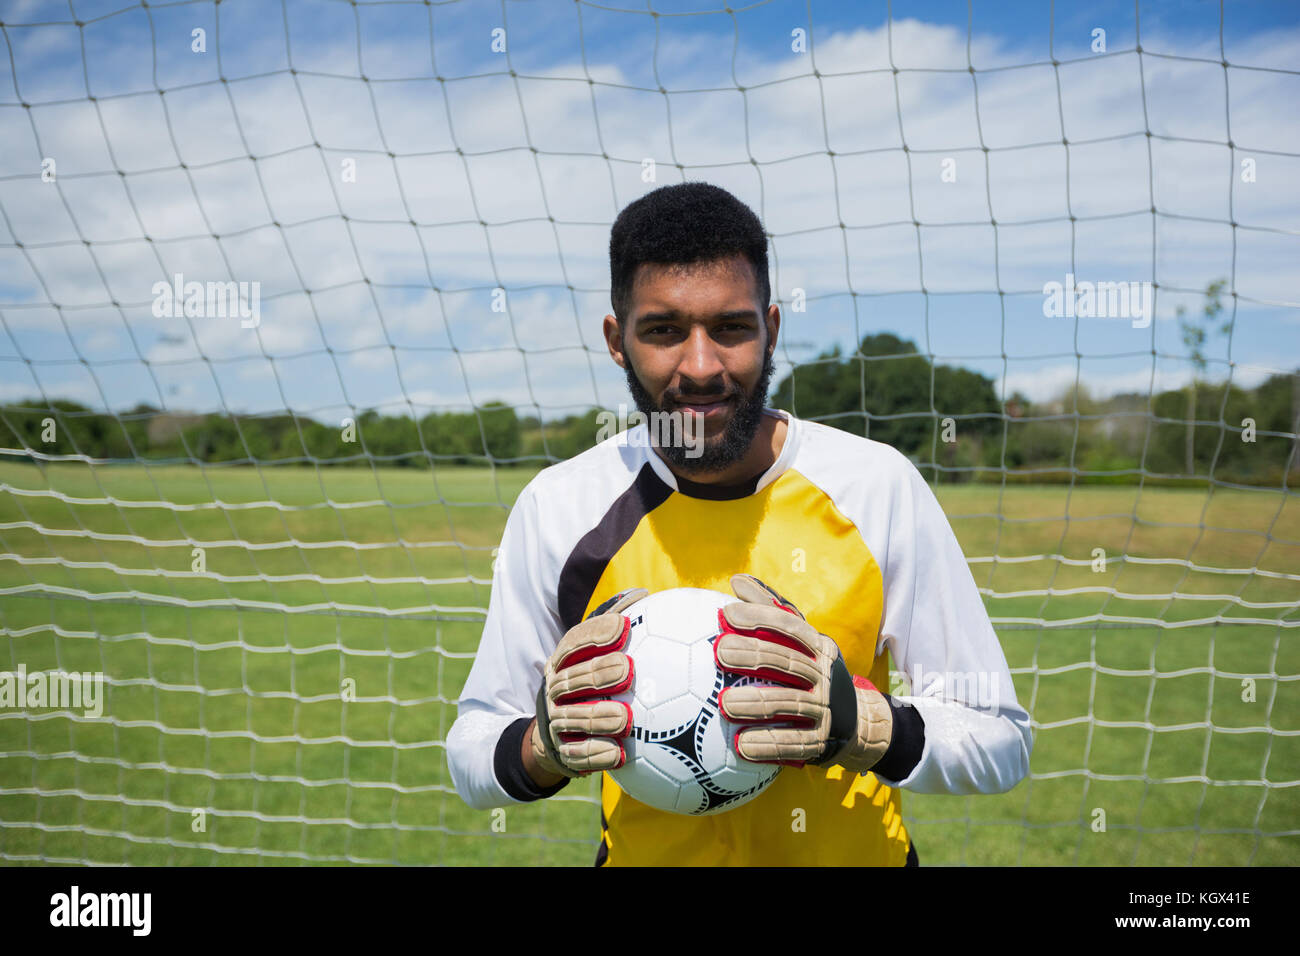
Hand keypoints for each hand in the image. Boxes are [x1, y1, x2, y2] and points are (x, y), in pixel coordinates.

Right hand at [529, 587, 648, 777]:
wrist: (558, 736)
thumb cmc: (589, 683)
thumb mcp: (595, 654)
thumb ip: (615, 624)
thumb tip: (644, 595)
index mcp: (563, 661)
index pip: (574, 642)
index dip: (596, 633)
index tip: (623, 627)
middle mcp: (554, 689)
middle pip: (572, 679)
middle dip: (597, 673)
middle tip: (627, 669)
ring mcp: (556, 721)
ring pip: (572, 718)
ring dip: (598, 717)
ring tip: (625, 717)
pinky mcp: (563, 752)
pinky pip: (577, 755)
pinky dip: (596, 755)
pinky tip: (619, 754)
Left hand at [715, 574, 892, 771]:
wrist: (860, 721)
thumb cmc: (814, 673)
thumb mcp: (803, 641)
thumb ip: (772, 610)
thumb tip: (736, 581)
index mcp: (818, 647)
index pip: (791, 626)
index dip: (760, 617)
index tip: (727, 613)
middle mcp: (825, 675)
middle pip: (788, 662)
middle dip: (753, 656)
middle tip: (719, 652)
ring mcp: (827, 708)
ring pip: (790, 703)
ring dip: (757, 703)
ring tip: (725, 703)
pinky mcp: (824, 741)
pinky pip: (795, 743)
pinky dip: (769, 745)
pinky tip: (741, 745)